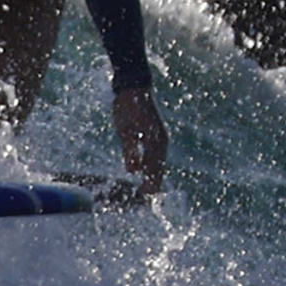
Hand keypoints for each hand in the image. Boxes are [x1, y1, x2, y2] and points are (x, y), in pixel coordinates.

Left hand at [111, 85, 168, 200]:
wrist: (132, 88)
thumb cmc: (128, 108)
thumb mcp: (126, 130)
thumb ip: (130, 150)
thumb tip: (133, 170)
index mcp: (156, 141)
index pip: (155, 167)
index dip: (152, 182)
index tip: (147, 195)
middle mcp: (160, 140)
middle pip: (158, 166)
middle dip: (153, 181)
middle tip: (148, 197)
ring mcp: (156, 136)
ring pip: (156, 160)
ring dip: (151, 174)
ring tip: (146, 188)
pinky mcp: (150, 133)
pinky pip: (151, 153)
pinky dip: (148, 163)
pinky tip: (139, 170)